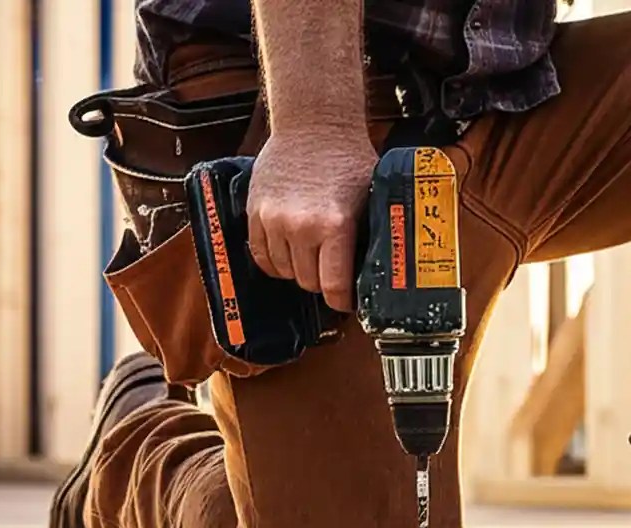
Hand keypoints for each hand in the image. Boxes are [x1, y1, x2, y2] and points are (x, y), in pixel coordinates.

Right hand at [247, 129, 377, 311]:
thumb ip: (368, 235)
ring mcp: (273, 220)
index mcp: (334, 225)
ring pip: (282, 271)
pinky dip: (274, 259)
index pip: (334, 286)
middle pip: (307, 282)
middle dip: (322, 282)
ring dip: (297, 269)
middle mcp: (300, 226)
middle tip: (332, 273)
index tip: (348, 301)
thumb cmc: (347, 159)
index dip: (343, 300)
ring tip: (311, 256)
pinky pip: (260, 254)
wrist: (313, 124)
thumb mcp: (371, 197)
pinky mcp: (254, 211)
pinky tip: (288, 251)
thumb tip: (376, 271)